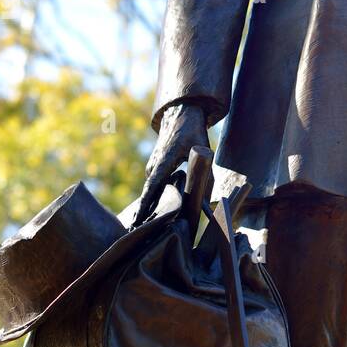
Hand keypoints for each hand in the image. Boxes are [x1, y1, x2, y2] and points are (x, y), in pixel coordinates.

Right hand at [131, 102, 208, 226]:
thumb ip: (206, 174)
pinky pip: (154, 186)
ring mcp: (153, 167)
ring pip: (151, 191)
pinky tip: (154, 213)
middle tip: (139, 233)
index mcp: (164, 162)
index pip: (151, 188)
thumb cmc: (192, 131)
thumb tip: (208, 198)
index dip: (145, 206)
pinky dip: (154, 199)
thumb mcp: (203, 151)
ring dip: (150, 207)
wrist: (181, 113)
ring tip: (144, 228)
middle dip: (144, 214)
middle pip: (149, 195)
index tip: (137, 221)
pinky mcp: (155, 167)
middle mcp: (154, 166)